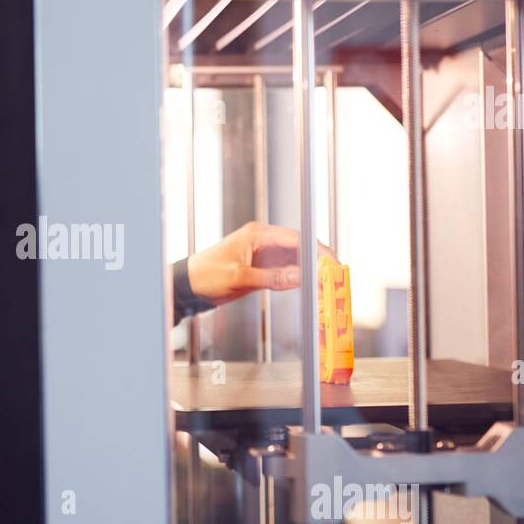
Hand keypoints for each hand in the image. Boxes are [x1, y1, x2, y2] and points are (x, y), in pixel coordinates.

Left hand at [186, 222, 336, 306]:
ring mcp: (263, 254)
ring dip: (310, 272)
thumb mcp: (240, 278)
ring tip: (326, 285)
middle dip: (319, 262)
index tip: (332, 263)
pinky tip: (309, 288)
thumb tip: (301, 278)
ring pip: (296, 260)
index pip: (296, 239)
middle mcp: (263, 241)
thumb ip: (272, 278)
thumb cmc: (206, 275)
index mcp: (257, 235)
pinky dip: (299, 279)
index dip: (318, 251)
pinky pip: (286, 270)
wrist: (189, 285)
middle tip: (335, 277)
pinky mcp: (262, 267)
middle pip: (300, 248)